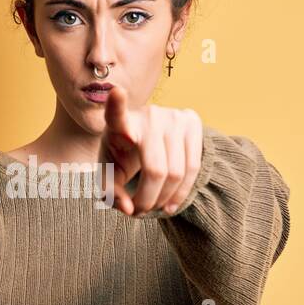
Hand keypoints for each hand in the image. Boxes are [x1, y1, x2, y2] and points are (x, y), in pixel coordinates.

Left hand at [99, 83, 202, 216]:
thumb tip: (130, 210)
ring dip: (164, 200)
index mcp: (119, 123)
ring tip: (153, 207)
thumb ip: (111, 194)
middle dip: (148, 200)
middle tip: (140, 212)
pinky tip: (170, 203)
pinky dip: (181, 193)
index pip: (116, 112)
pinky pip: (194, 167)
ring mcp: (173, 116)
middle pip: (155, 170)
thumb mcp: (110, 174)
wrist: (147, 137)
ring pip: (177, 173)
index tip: (116, 92)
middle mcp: (148, 115)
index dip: (116, 104)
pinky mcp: (192, 122)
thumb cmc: (121, 156)